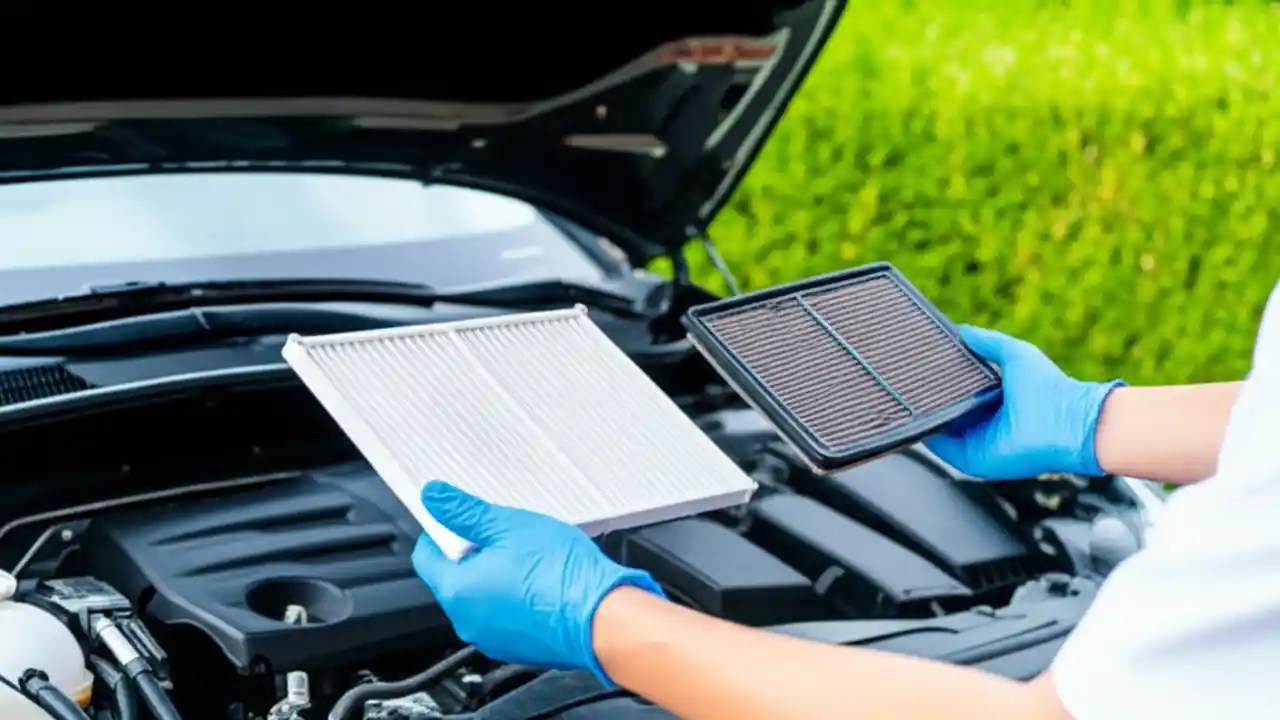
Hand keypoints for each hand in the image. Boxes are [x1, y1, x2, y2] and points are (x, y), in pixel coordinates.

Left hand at [410, 481, 663, 685]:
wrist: (603, 619)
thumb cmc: (561, 576)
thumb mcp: (508, 526)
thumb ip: (465, 512)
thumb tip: (435, 498)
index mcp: (457, 592)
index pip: (426, 557)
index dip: (440, 532)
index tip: (458, 518)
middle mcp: (468, 622)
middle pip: (455, 578)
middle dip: (475, 553)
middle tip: (505, 534)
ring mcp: (494, 639)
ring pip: (483, 597)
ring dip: (498, 575)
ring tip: (531, 558)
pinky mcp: (520, 647)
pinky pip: (507, 615)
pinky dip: (517, 597)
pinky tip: (543, 582)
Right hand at [924, 325, 1125, 480]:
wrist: (1068, 422)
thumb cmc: (1048, 388)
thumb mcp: (1013, 352)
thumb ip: (987, 341)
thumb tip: (961, 329)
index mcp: (992, 400)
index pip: (956, 393)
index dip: (937, 383)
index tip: (918, 368)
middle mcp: (982, 423)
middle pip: (944, 413)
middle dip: (925, 401)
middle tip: (905, 384)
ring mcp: (977, 443)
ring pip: (939, 431)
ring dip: (923, 418)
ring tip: (905, 399)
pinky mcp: (973, 459)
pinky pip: (942, 449)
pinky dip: (928, 436)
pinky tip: (917, 418)